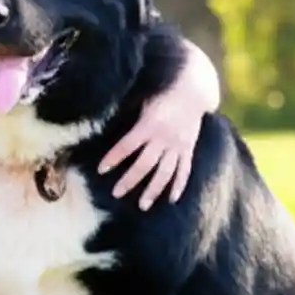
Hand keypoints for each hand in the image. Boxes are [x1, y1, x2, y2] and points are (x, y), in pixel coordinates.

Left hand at [97, 88, 203, 210]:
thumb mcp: (144, 101)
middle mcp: (164, 138)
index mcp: (149, 125)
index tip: (101, 170)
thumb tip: (107, 124)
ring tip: (143, 205)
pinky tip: (172, 199)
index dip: (113, 158)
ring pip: (165, 173)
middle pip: (145, 164)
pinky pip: (185, 170)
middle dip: (130, 180)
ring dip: (154, 190)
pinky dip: (179, 185)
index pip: (127, 145)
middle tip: (116, 193)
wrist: (194, 89)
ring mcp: (178, 145)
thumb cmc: (163, 93)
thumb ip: (131, 117)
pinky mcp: (189, 149)